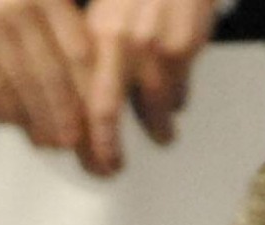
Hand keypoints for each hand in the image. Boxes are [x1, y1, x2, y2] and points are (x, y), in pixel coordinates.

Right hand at [0, 0, 94, 157]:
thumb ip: (57, 6)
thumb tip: (82, 46)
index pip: (75, 46)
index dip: (87, 83)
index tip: (96, 109)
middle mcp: (19, 7)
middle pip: (49, 71)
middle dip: (64, 111)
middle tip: (74, 140)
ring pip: (18, 83)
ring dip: (34, 118)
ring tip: (47, 141)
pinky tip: (8, 123)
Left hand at [81, 0, 213, 171]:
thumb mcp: (106, 9)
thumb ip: (93, 51)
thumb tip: (79, 100)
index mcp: (97, 36)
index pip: (79, 100)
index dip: (80, 137)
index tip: (85, 160)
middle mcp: (120, 45)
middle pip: (106, 113)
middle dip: (108, 149)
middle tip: (112, 169)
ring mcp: (154, 47)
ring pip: (152, 104)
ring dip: (157, 127)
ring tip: (162, 138)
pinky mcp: (185, 45)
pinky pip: (180, 85)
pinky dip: (178, 100)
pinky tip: (177, 106)